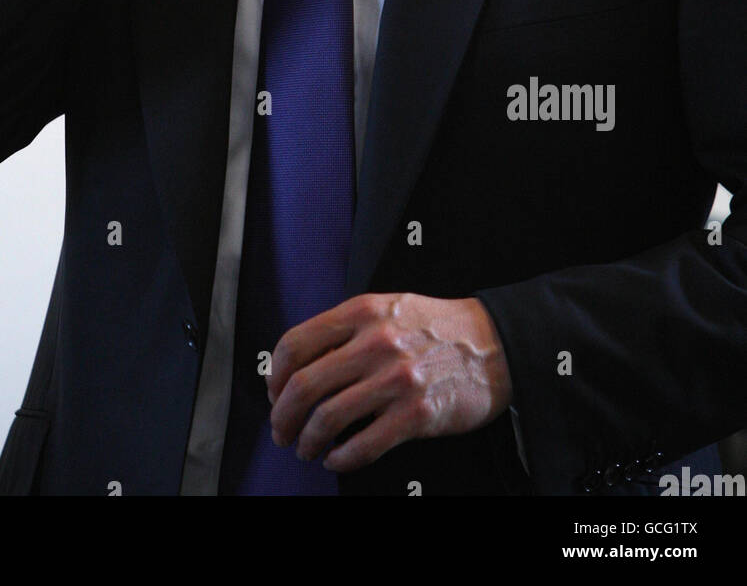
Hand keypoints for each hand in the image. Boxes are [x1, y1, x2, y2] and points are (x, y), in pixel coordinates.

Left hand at [266, 293, 512, 473]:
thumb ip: (347, 329)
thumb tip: (302, 363)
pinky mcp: (415, 414)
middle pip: (304, 385)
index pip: (296, 343)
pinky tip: (337, 458)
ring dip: (307, 440)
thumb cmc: (436, 328)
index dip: (276, 375)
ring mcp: (395, 379)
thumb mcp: (388, 308)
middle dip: (283, 416)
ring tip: (307, 448)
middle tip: (281, 430)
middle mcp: (375, 342)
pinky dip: (341, 458)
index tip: (274, 392)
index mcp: (362, 312)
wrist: (493, 344)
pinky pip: (363, 444)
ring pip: (327, 417)